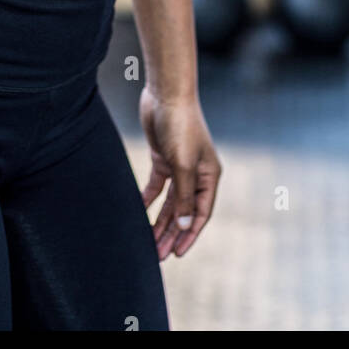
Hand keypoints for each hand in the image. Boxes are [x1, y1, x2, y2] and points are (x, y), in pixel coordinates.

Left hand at [138, 85, 221, 259]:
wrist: (166, 94)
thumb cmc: (180, 126)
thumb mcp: (182, 164)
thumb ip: (183, 195)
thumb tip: (185, 225)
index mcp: (209, 176)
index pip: (200, 213)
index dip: (189, 235)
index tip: (177, 254)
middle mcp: (196, 173)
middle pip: (183, 211)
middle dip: (171, 233)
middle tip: (158, 255)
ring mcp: (179, 166)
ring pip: (170, 201)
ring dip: (160, 221)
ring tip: (149, 242)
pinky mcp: (163, 157)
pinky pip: (156, 185)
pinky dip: (149, 199)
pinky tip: (139, 212)